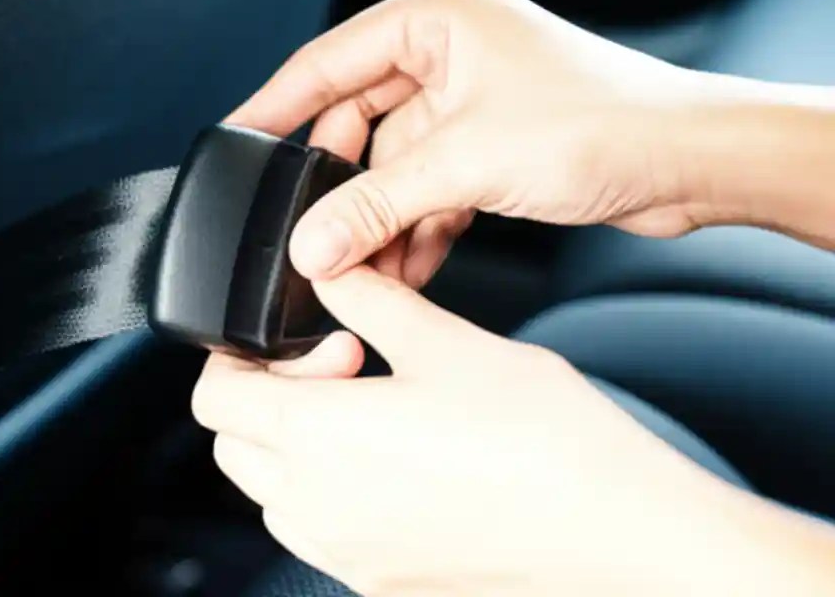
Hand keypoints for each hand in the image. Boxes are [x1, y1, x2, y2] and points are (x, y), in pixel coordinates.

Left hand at [191, 267, 825, 595]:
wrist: (620, 536)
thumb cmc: (548, 444)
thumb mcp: (447, 344)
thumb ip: (369, 301)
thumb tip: (329, 270)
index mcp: (318, 440)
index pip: (216, 396)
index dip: (243, 354)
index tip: (303, 336)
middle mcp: (318, 507)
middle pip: (236, 445)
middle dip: (271, 396)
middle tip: (347, 364)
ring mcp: (348, 553)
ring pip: (275, 492)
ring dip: (300, 444)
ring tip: (376, 409)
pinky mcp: (381, 581)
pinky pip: (324, 531)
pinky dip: (335, 491)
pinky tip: (403, 461)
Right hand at [225, 0, 714, 283]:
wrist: (693, 162)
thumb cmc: (604, 123)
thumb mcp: (465, 164)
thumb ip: (374, 205)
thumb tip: (309, 243)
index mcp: (436, 16)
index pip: (326, 63)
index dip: (275, 110)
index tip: (235, 147)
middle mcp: (449, 49)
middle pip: (358, 122)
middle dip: (342, 188)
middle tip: (312, 238)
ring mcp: (471, 97)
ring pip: (395, 165)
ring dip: (382, 219)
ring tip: (362, 270)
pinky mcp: (492, 142)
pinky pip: (430, 186)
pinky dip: (417, 227)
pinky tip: (406, 270)